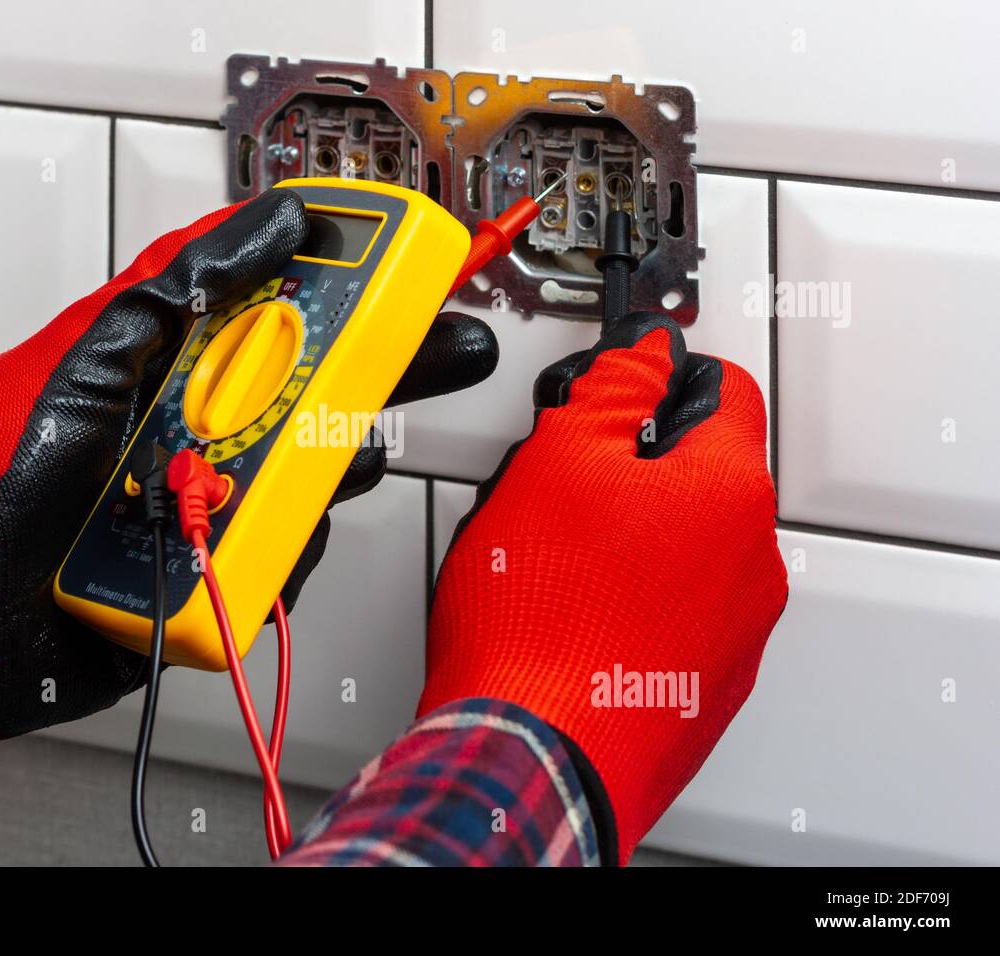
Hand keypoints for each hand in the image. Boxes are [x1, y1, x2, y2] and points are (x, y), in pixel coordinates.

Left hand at [0, 189, 495, 772]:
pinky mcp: (215, 585)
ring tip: (320, 460)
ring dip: (329, 470)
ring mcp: (215, 512)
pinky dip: (277, 557)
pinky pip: (280, 569)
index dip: (356, 302)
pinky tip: (248, 547)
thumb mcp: (96, 346)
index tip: (411, 279)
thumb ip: (186, 282)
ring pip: (312, 489)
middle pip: (322, 403)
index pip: (290, 326)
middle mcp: (208, 439)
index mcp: (184, 374)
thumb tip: (279, 219)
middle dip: (390, 375)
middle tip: (453, 350)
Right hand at [419, 313, 786, 863]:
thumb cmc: (541, 625)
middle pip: (699, 477)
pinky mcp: (698, 690)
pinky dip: (628, 607)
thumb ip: (608, 388)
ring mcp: (731, 636)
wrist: (530, 757)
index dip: (662, 375)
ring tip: (553, 563)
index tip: (623, 383)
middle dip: (634, 468)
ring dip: (628, 541)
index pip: (725, 392)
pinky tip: (568, 619)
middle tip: (564, 481)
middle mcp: (751, 566)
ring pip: (683, 552)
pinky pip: (671, 619)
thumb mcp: (557, 461)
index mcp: (729, 495)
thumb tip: (638, 357)